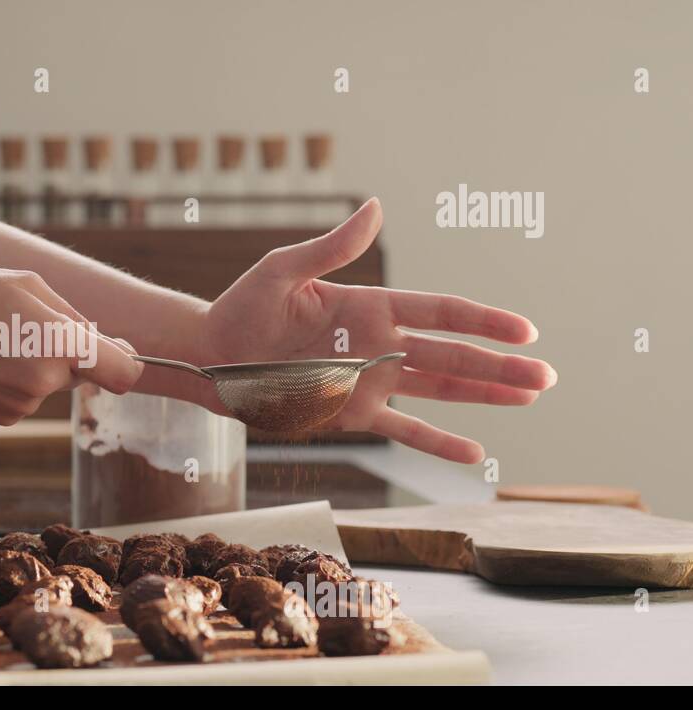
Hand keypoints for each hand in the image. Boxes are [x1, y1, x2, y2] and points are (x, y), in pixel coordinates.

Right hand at [0, 266, 143, 424]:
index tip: (118, 351)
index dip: (126, 361)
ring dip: (29, 365)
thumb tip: (98, 339)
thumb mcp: (21, 284)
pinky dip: (4, 381)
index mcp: (59, 346)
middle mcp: (43, 384)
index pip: (124, 372)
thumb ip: (70, 315)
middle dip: (63, 352)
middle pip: (78, 373)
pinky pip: (18, 398)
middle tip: (19, 323)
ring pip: (44, 385)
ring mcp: (18, 407)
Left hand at [199, 198, 555, 462]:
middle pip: (452, 354)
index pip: (440, 312)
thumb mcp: (283, 271)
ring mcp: (369, 381)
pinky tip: (475, 454)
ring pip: (440, 389)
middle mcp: (378, 344)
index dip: (483, 321)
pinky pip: (402, 430)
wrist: (209, 357)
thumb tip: (375, 205)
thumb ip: (332, 247)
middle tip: (548, 374)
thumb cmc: (241, 307)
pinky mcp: (350, 414)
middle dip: (500, 366)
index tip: (524, 330)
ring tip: (531, 398)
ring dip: (485, 395)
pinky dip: (437, 442)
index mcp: (369, 305)